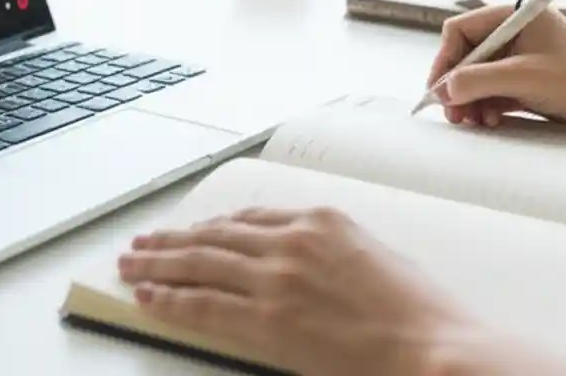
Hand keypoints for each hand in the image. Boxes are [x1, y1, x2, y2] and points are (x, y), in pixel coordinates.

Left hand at [118, 207, 478, 375]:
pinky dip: (171, 298)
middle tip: (144, 242)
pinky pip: (204, 304)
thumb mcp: (377, 258)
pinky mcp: (266, 319)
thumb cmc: (420, 313)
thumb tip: (309, 264)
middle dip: (174, 239)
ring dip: (159, 263)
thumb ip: (332, 252)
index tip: (194, 231)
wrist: (433, 346)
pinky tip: (150, 296)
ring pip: (199, 263)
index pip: (250, 219)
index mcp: (322, 221)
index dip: (213, 227)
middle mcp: (292, 241)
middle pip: (215, 236)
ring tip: (132, 264)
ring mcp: (275, 278)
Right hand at [427, 5, 565, 129]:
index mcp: (516, 16)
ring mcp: (523, 57)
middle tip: (452, 115)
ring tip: (472, 123)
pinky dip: (485, 106)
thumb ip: (477, 80)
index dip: (444, 61)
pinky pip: (494, 90)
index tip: (438, 92)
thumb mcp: (525, 78)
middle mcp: (517, 32)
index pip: (460, 31)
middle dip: (456, 85)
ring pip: (478, 76)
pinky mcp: (530, 80)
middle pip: (466, 55)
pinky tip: (489, 121)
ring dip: (469, 100)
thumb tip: (441, 91)